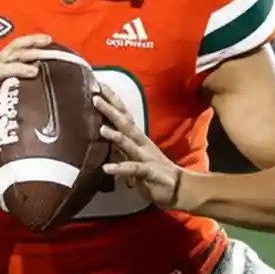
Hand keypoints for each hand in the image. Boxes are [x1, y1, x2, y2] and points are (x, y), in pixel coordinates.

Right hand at [0, 33, 51, 157]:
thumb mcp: (12, 98)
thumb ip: (27, 88)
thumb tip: (56, 81)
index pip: (13, 49)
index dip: (29, 41)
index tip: (48, 39)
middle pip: (7, 57)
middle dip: (27, 52)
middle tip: (45, 53)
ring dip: (15, 69)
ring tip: (34, 71)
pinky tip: (2, 111)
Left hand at [93, 84, 181, 206]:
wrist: (179, 188)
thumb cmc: (153, 172)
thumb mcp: (133, 156)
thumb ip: (119, 146)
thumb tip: (101, 134)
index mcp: (137, 137)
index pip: (123, 114)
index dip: (112, 100)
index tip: (97, 85)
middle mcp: (141, 143)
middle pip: (125, 122)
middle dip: (110, 109)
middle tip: (95, 96)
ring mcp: (146, 156)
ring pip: (129, 143)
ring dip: (115, 135)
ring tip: (101, 128)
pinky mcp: (149, 172)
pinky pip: (133, 169)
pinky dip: (120, 168)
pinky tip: (106, 168)